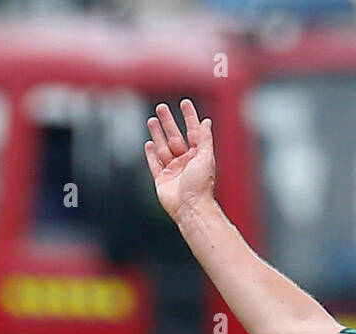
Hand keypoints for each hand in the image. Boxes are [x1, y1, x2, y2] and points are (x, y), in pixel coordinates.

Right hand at [144, 99, 214, 220]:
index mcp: (198, 156)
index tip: (184, 103)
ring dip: (158, 134)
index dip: (189, 117)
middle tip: (161, 107)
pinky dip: (151, 154)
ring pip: (163, 148)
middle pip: (175, 137)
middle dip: (168, 122)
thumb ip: (204, 139)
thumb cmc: (200, 185)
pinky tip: (149, 143)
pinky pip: (155, 164)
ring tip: (152, 120)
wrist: (190, 208)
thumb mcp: (206, 157)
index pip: (193, 131)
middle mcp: (185, 162)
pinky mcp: (162, 180)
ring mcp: (173, 171)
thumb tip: (206, 122)